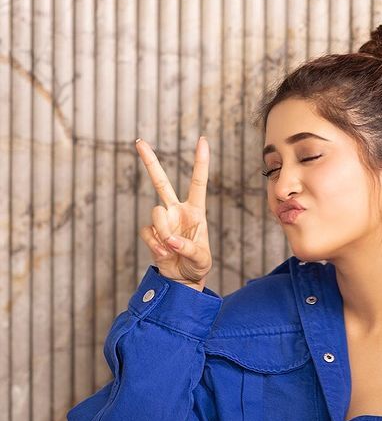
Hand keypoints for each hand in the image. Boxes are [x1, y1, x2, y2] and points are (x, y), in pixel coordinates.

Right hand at [136, 136, 211, 288]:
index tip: (202, 140)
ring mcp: (162, 221)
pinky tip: (164, 253)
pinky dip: (155, 244)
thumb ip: (188, 249)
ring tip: (172, 248)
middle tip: (139, 141)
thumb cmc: (198, 266)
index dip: (200, 162)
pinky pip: (148, 232)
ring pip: (156, 213)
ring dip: (164, 232)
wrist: (183, 280)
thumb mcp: (202, 260)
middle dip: (150, 162)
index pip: (198, 182)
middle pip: (161, 182)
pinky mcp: (151, 232)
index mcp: (196, 210)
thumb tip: (171, 241)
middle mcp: (177, 210)